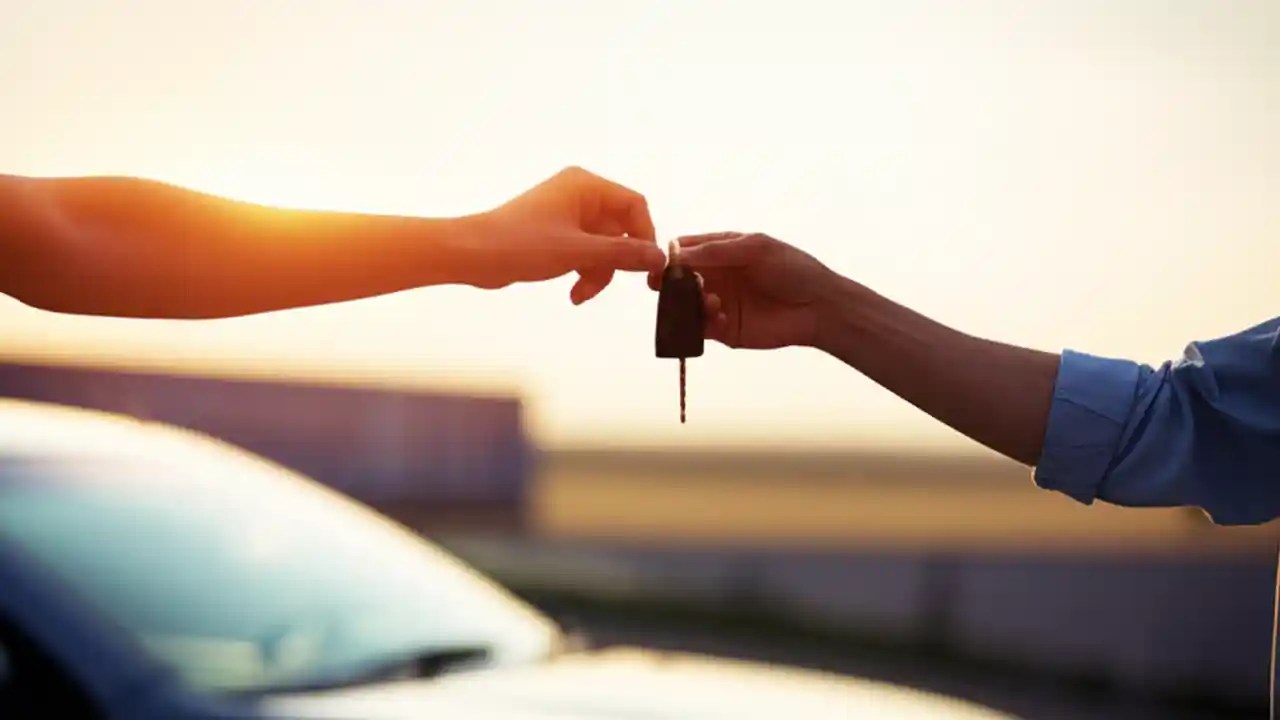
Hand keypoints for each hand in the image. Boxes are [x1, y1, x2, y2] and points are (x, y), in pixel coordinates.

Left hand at [468, 166, 664, 302]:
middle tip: (612, 284)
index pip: (634, 206)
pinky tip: (574, 292)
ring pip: (603, 246)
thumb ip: (623, 254)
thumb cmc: (522, 244)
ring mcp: (567, 214)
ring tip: (581, 292)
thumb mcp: (578, 251)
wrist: (472, 254)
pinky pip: (585, 251)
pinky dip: (584, 271)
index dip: (645, 236)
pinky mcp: (556, 233)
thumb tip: (660, 258)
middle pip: (620, 229)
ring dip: (598, 272)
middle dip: (614, 261)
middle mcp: (580, 194)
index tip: (648, 267)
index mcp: (586, 186)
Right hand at [650, 232, 836, 348]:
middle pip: (678, 279)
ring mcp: (718, 303)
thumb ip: (718, 250)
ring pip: (685, 305)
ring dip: (687, 303)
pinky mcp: (723, 330)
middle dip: (669, 283)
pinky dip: (702, 323)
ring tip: (710, 302)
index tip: (662, 262)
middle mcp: (715, 276)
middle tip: (663, 287)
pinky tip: (720, 318)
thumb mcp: (757, 249)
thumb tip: (677, 254)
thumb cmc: (794, 270)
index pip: (686, 250)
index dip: (671, 255)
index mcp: (722, 251)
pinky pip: (700, 328)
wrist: (820, 308)